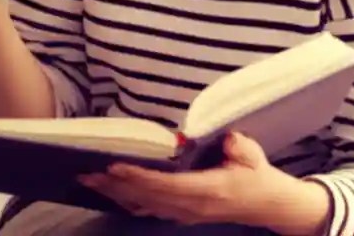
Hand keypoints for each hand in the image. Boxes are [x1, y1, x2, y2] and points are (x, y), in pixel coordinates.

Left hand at [78, 132, 324, 231]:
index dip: (139, 176)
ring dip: (114, 193)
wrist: (267, 205)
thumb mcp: (253, 156)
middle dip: (114, 184)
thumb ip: (239, 146)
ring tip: (89, 180)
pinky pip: (148, 209)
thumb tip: (225, 138)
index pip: (166, 184)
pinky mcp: (181, 214)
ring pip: (142, 205)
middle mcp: (191, 206)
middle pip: (145, 196)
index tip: (116, 164)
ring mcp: (184, 213)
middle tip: (86, 170)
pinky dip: (125, 200)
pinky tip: (109, 192)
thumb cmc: (257, 175)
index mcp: (208, 190)